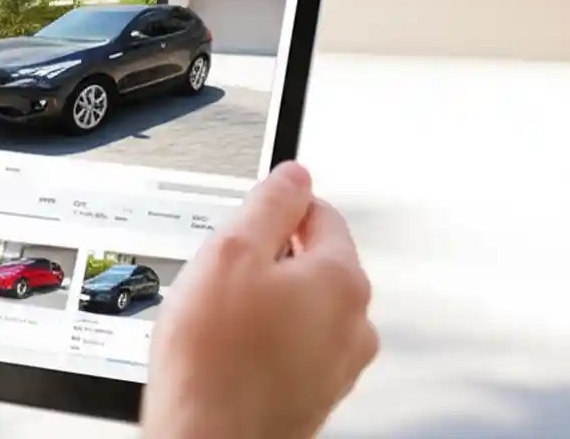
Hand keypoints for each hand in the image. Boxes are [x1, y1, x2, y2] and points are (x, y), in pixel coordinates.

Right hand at [142, 162, 377, 438]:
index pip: (322, 213)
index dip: (279, 208)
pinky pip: (296, 347)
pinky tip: (232, 352)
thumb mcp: (231, 251)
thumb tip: (294, 176)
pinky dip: (269, 342)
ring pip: (305, 307)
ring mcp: (339, 363)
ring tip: (224, 322)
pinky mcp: (318, 393)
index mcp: (342, 279)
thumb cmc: (215, 360)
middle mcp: (354, 323)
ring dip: (270, 304)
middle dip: (272, 260)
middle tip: (225, 278)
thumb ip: (269, 203)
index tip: (250, 218)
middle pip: (316, 261)